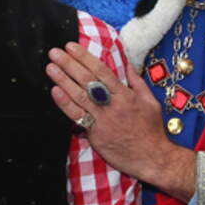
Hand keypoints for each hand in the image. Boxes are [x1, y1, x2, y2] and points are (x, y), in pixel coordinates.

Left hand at [47, 42, 195, 199]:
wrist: (153, 158)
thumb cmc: (151, 131)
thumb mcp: (150, 102)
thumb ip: (137, 82)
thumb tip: (127, 65)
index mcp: (126, 95)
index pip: (102, 71)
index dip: (85, 57)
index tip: (72, 47)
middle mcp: (113, 105)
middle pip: (87, 80)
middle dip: (69, 64)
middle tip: (55, 52)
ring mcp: (103, 120)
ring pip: (79, 96)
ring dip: (63, 80)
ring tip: (51, 68)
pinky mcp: (96, 135)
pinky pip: (77, 117)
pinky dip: (65, 104)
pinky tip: (55, 92)